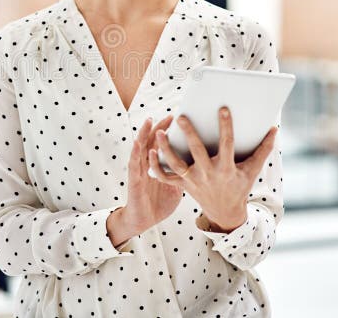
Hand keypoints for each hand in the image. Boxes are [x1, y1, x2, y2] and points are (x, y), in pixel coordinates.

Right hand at [118, 115, 184, 235]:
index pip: (161, 142)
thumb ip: (184, 173)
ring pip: (140, 148)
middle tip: (170, 116)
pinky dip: (136, 153)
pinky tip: (139, 144)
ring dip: (144, 134)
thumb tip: (203, 163)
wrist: (144, 221)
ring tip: (150, 121)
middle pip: (151, 140)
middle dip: (159, 127)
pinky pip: (134, 165)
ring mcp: (139, 170)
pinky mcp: (134, 180)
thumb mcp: (176, 186)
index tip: (177, 118)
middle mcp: (146, 164)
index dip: (167, 130)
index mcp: (156, 164)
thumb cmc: (159, 204)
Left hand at [149, 107, 277, 232]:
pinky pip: (166, 176)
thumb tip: (274, 129)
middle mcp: (208, 174)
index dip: (226, 126)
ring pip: (176, 164)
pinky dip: (156, 167)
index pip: (227, 144)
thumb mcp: (252, 170)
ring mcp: (193, 180)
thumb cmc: (239, 186)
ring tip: (159, 133)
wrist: (225, 212)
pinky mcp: (182, 185)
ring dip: (166, 149)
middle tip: (181, 116)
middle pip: (197, 152)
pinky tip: (149, 152)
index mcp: (226, 168)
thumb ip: (263, 149)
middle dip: (189, 134)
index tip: (223, 108)